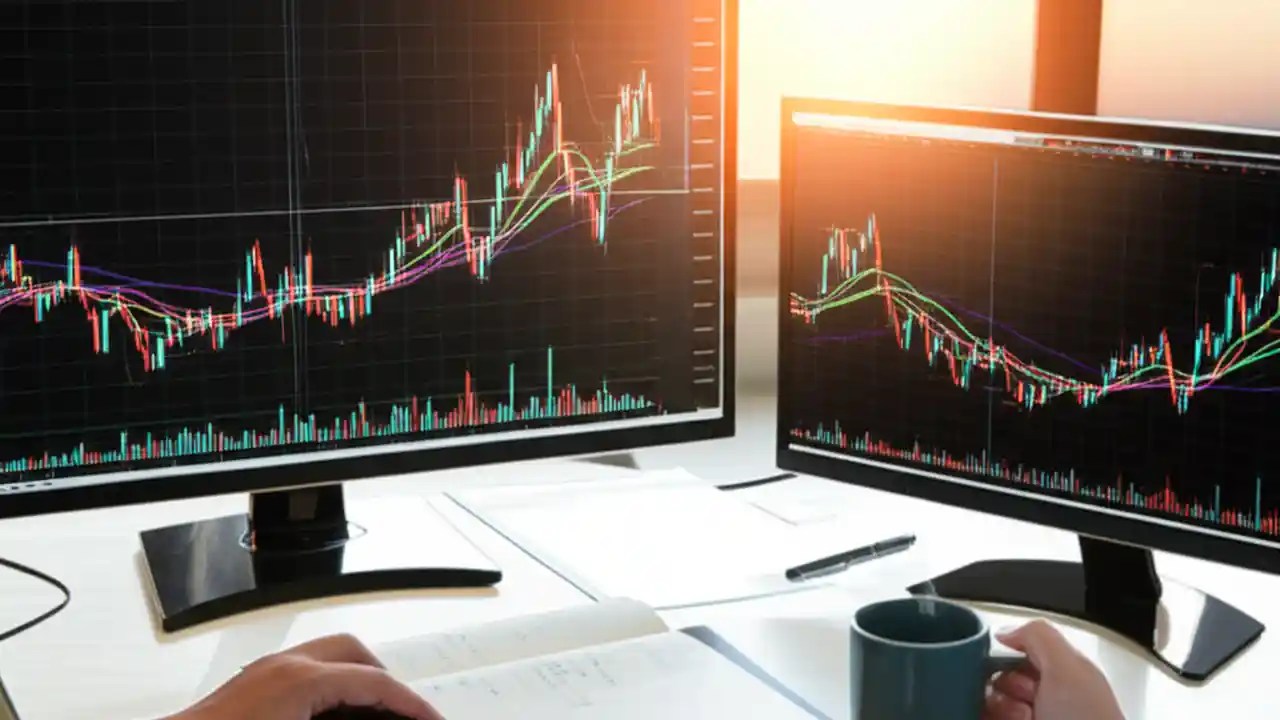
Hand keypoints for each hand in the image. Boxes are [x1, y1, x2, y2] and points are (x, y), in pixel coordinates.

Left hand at [164, 633, 442, 719]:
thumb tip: (379, 719)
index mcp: (300, 682)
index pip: (375, 683)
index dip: (411, 705)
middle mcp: (283, 667)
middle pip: (354, 655)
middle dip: (385, 684)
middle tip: (404, 714)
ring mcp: (264, 672)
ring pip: (328, 657)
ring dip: (355, 681)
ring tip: (372, 714)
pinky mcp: (250, 685)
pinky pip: (305, 670)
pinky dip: (330, 686)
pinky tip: (331, 715)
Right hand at [984, 620, 1124, 719]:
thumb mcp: (1069, 668)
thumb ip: (1038, 637)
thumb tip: (1002, 633)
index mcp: (1060, 676)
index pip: (1016, 653)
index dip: (1010, 657)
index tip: (1019, 669)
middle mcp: (1042, 700)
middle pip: (996, 679)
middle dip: (1005, 689)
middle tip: (1028, 704)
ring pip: (987, 704)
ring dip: (1000, 710)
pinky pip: (981, 717)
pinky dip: (985, 717)